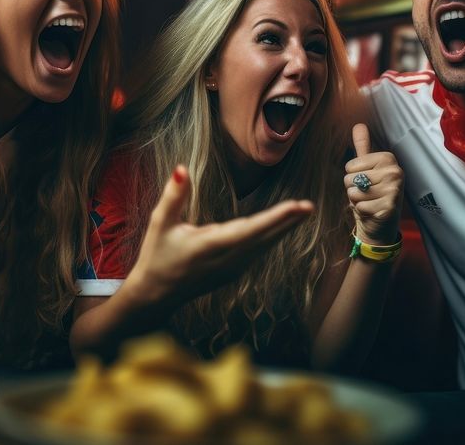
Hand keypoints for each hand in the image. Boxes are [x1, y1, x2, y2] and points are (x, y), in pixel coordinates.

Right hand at [125, 166, 312, 305]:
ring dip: (284, 229)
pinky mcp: (233, 271)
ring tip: (303, 212)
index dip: (275, 218)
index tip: (296, 207)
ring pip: (264, 246)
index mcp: (210, 246)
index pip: (249, 230)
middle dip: (288, 222)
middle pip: (264, 239)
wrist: (156, 295)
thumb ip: (174, 195)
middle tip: (309, 207)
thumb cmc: (157, 255)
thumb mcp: (160, 223)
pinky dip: (272, 237)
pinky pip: (258, 251)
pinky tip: (284, 226)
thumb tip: (182, 169)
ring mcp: (232, 269)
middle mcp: (226, 260)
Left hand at [344, 124, 402, 244]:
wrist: (381, 224)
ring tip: (370, 202)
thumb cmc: (372, 194)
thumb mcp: (367, 168)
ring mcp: (394, 190)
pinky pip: (360, 206)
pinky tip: (373, 212)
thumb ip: (363, 146)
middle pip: (350, 179)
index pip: (350, 165)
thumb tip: (359, 124)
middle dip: (354, 189)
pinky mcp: (389, 207)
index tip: (367, 181)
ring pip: (354, 193)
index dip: (352, 176)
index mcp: (388, 159)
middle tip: (368, 194)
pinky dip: (362, 212)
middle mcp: (395, 172)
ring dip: (357, 201)